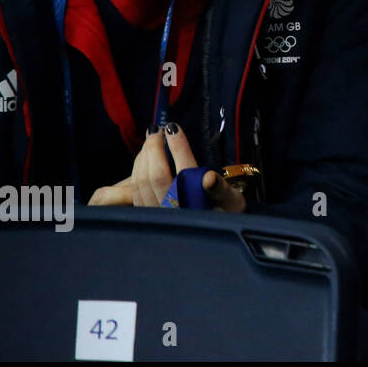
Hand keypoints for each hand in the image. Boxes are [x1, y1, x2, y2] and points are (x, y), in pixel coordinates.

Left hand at [88, 123, 245, 212]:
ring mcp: (157, 214)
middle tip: (158, 129)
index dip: (178, 147)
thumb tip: (209, 177)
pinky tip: (144, 158)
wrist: (213, 239)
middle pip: (156, 174)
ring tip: (151, 140)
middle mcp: (173, 211)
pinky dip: (136, 169)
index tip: (174, 127)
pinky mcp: (147, 214)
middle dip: (154, 147)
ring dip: (143, 156)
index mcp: (197, 206)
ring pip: (141, 181)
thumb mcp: (233, 203)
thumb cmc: (225, 215)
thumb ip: (222, 190)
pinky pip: (134, 190)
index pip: (185, 171)